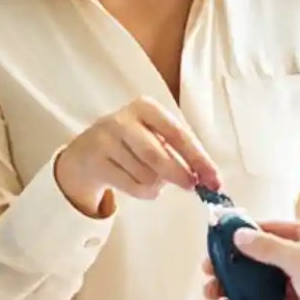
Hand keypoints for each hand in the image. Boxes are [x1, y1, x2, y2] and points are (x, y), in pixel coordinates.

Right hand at [54, 96, 220, 215]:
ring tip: (152, 177)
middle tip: (191, 186)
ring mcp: (105, 140)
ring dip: (157, 184)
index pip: (178, 134)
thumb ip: (180, 152)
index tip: (215, 179)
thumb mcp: (154, 136)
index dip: (199, 158)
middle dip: (179, 174)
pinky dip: (143, 192)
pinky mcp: (95, 162)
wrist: (85, 153)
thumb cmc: (132, 142)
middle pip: (158, 155)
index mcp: (146, 107)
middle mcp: (123, 120)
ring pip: (146, 175)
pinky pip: (131, 187)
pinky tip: (137, 183)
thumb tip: (207, 178)